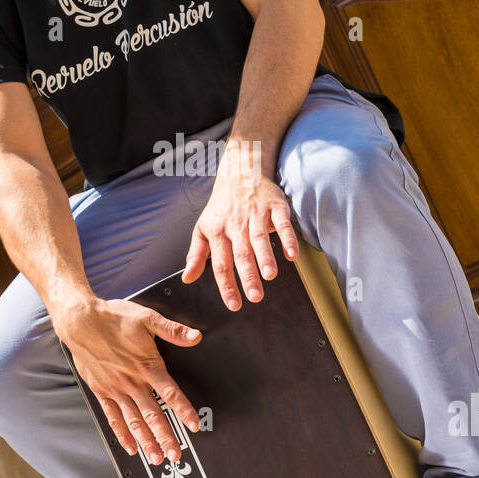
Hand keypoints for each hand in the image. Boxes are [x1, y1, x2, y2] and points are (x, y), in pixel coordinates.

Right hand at [60, 296, 202, 464]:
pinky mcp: (101, 391)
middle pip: (152, 415)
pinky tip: (130, 446)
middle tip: (176, 455)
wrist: (80, 321)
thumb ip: (172, 330)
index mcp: (146, 365)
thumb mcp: (147, 318)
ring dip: (146, 441)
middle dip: (166, 437)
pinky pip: (113, 417)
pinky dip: (122, 433)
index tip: (194, 426)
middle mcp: (131, 381)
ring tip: (156, 458)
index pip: (169, 393)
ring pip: (133, 421)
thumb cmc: (113, 318)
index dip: (183, 411)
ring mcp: (115, 389)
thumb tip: (195, 336)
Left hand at [181, 141, 298, 308]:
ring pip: (259, 238)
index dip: (227, 285)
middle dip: (248, 276)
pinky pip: (282, 223)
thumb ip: (196, 254)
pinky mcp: (274, 206)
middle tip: (255, 297)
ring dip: (266, 257)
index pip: (220, 263)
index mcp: (218, 232)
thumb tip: (187, 279)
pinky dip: (287, 238)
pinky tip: (291, 255)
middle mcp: (236, 225)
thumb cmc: (221, 206)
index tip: (234, 305)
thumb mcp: (203, 228)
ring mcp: (256, 214)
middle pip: (241, 253)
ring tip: (270, 276)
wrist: (240, 172)